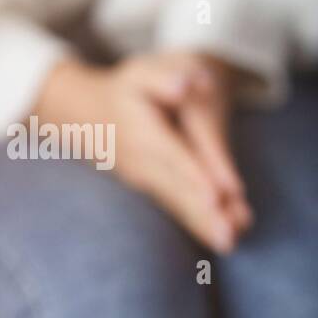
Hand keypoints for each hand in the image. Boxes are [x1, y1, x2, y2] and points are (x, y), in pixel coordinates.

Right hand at [34, 53, 251, 252]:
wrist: (87, 113)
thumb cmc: (128, 89)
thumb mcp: (142, 74)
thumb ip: (163, 78)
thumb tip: (184, 84)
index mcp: (143, 131)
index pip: (174, 155)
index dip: (195, 174)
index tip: (216, 195)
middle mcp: (143, 163)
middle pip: (178, 189)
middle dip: (204, 214)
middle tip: (228, 238)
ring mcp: (147, 181)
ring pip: (179, 205)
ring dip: (204, 226)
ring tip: (230, 243)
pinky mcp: (155, 190)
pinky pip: (179, 210)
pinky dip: (200, 227)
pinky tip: (225, 242)